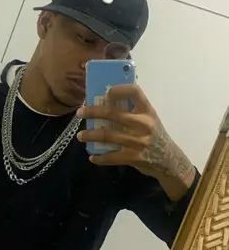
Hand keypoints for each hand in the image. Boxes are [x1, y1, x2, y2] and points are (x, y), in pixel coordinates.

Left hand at [77, 84, 194, 198]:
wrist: (169, 160)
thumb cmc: (155, 135)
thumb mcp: (149, 119)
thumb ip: (133, 111)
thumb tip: (105, 102)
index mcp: (147, 111)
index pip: (134, 92)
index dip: (119, 89)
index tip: (106, 93)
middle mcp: (143, 124)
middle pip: (112, 114)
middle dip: (92, 112)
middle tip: (80, 113)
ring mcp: (138, 141)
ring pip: (107, 135)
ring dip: (90, 135)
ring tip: (80, 136)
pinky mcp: (133, 157)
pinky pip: (111, 157)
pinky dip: (99, 157)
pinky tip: (92, 157)